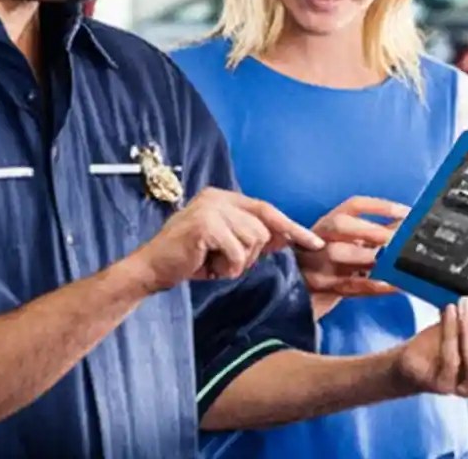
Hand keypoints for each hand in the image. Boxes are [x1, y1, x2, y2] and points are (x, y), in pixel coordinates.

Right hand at [126, 188, 324, 293]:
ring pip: (253, 241)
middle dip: (252, 254)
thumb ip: (254, 237)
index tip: (315, 243)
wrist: (151, 270)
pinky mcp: (205, 225)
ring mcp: (211, 208)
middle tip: (225, 263)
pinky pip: (238, 252)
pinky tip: (208, 267)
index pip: (267, 210)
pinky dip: (227, 267)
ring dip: (238, 262)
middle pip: (263, 228)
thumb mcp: (227, 246)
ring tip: (214, 263)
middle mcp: (217, 197)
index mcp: (223, 197)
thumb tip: (289, 236)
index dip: (292, 228)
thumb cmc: (189, 260)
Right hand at [297, 196, 407, 318]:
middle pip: (340, 224)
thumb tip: (411, 226)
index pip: (354, 206)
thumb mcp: (348, 245)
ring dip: (369, 255)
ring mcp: (317, 263)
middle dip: (371, 229)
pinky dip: (374, 285)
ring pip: (338, 253)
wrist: (302, 293)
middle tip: (397, 239)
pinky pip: (350, 284)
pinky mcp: (322, 288)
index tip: (407, 213)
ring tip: (393, 260)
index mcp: (330, 223)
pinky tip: (394, 285)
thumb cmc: (332, 264)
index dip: (381, 207)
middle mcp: (319, 237)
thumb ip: (377, 234)